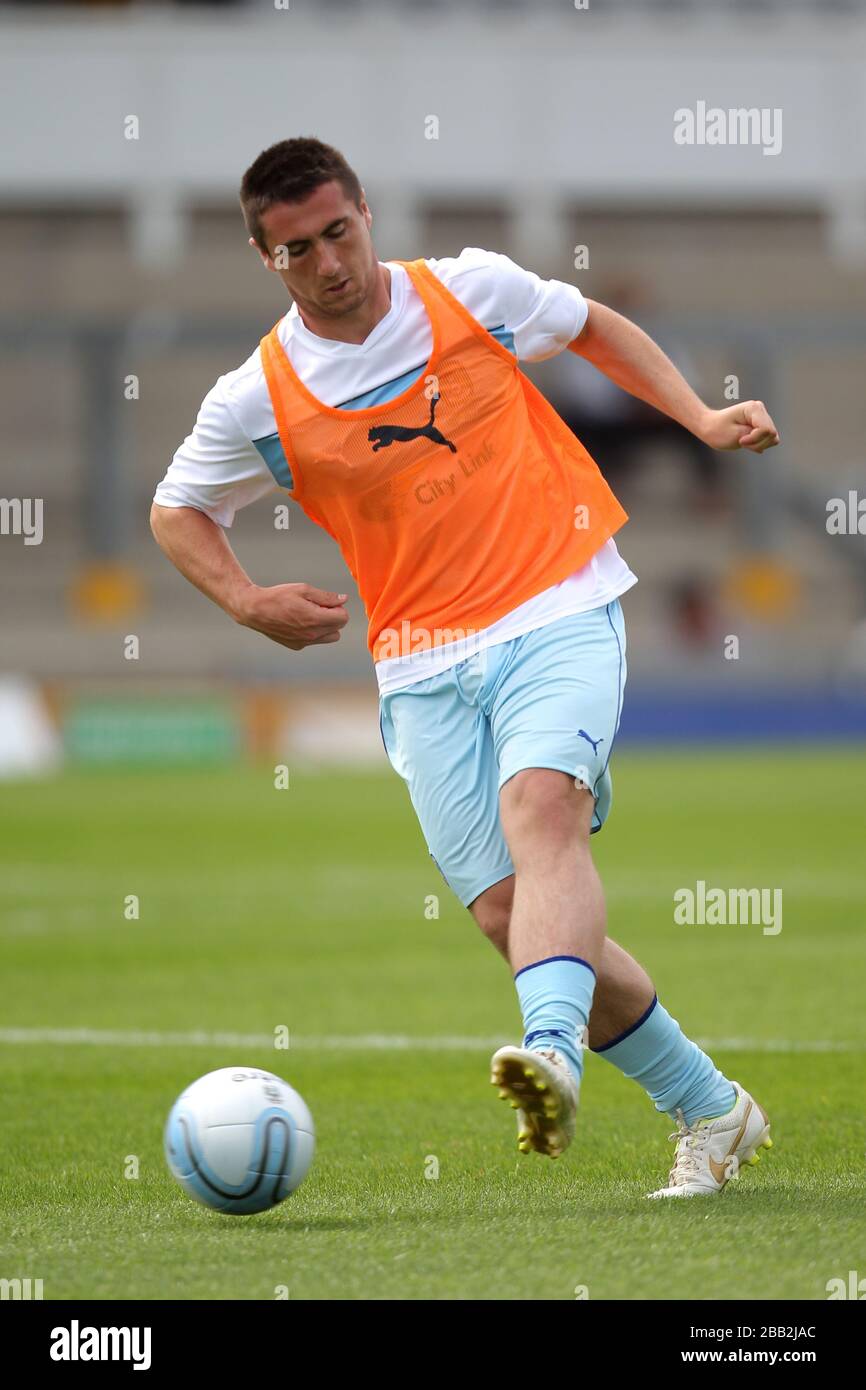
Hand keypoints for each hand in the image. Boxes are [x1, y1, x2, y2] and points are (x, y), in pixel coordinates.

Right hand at [233, 582, 348, 649]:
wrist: (255, 610)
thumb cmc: (279, 596)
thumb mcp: (304, 590)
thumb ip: (326, 596)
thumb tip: (344, 600)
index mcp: (315, 619)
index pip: (343, 618)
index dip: (338, 608)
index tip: (326, 602)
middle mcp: (312, 634)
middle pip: (339, 628)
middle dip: (333, 617)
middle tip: (317, 607)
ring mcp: (304, 642)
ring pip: (330, 637)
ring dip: (326, 626)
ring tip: (310, 615)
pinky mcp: (297, 646)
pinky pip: (316, 640)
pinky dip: (314, 632)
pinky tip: (299, 622)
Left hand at [698, 401, 779, 453]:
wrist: (709, 427)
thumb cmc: (718, 431)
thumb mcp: (736, 436)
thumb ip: (757, 437)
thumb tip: (775, 439)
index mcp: (753, 408)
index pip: (766, 430)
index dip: (755, 440)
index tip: (741, 441)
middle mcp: (760, 409)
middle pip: (771, 434)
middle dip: (757, 443)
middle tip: (741, 442)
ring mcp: (762, 416)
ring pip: (773, 438)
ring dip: (758, 444)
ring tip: (743, 441)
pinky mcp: (762, 424)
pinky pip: (770, 439)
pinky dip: (759, 444)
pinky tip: (748, 441)